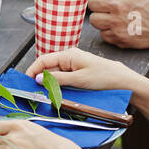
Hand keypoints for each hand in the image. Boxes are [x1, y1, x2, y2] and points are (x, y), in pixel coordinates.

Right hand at [24, 46, 142, 92]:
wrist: (122, 80)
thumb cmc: (104, 77)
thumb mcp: (79, 80)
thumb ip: (58, 79)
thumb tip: (40, 79)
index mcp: (68, 55)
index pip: (43, 59)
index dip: (33, 70)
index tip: (26, 81)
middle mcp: (69, 57)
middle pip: (47, 67)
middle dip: (40, 78)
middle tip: (34, 91)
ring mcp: (73, 64)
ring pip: (54, 73)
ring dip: (49, 83)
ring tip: (45, 93)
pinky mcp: (77, 72)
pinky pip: (62, 77)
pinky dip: (57, 84)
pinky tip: (56, 92)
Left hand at [86, 0, 148, 49]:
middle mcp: (118, 4)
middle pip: (92, 2)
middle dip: (101, 3)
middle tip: (112, 5)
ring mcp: (117, 22)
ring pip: (93, 19)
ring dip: (102, 18)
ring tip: (116, 17)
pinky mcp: (118, 37)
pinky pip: (102, 34)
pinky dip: (110, 31)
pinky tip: (122, 27)